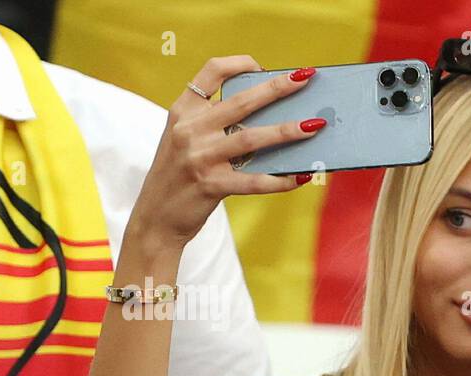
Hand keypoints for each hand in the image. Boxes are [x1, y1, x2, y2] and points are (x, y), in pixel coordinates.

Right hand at [125, 56, 323, 255]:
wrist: (155, 218)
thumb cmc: (179, 175)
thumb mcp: (186, 140)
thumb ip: (215, 125)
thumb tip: (270, 118)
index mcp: (183, 110)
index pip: (211, 72)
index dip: (240, 63)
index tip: (263, 66)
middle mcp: (190, 129)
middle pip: (241, 101)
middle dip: (277, 87)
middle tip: (306, 78)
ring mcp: (200, 157)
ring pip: (252, 138)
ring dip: (287, 131)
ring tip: (315, 126)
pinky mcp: (211, 185)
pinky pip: (255, 181)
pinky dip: (281, 180)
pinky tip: (301, 176)